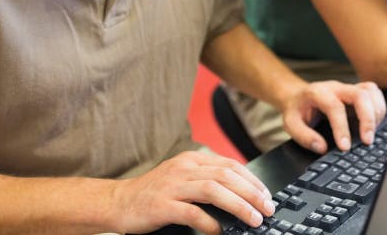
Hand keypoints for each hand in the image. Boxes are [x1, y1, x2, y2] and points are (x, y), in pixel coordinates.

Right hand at [111, 151, 274, 233]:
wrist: (119, 202)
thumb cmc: (154, 193)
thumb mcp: (182, 178)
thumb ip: (207, 180)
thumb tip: (241, 195)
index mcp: (191, 160)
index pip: (229, 165)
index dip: (252, 180)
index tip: (266, 195)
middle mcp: (184, 168)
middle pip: (226, 176)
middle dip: (251, 192)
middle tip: (267, 208)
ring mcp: (172, 186)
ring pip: (213, 190)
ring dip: (238, 205)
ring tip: (253, 219)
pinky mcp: (162, 205)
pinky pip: (191, 212)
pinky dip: (209, 222)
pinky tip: (220, 231)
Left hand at [281, 80, 385, 153]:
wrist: (298, 96)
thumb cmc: (296, 110)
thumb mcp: (290, 124)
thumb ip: (304, 137)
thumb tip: (322, 148)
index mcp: (317, 93)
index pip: (335, 107)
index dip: (342, 128)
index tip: (345, 147)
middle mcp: (335, 87)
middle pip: (359, 95)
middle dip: (367, 119)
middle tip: (367, 141)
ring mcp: (347, 87)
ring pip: (370, 92)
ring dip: (376, 113)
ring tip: (371, 133)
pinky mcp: (356, 91)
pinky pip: (374, 93)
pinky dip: (378, 108)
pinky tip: (373, 124)